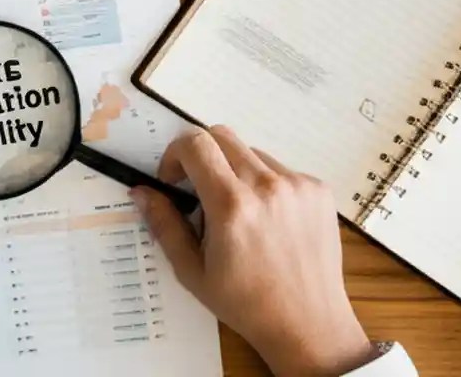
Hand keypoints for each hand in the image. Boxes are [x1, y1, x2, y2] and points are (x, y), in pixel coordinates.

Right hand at [132, 127, 375, 375]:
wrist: (308, 324)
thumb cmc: (245, 304)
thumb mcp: (192, 271)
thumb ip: (164, 225)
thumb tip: (141, 191)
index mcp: (231, 205)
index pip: (194, 144)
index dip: (174, 155)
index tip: (173, 180)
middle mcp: (267, 186)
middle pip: (221, 136)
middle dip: (201, 156)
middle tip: (198, 191)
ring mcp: (298, 185)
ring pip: (251, 153)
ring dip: (234, 171)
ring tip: (238, 214)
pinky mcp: (318, 190)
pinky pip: (280, 169)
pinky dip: (265, 185)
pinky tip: (268, 222)